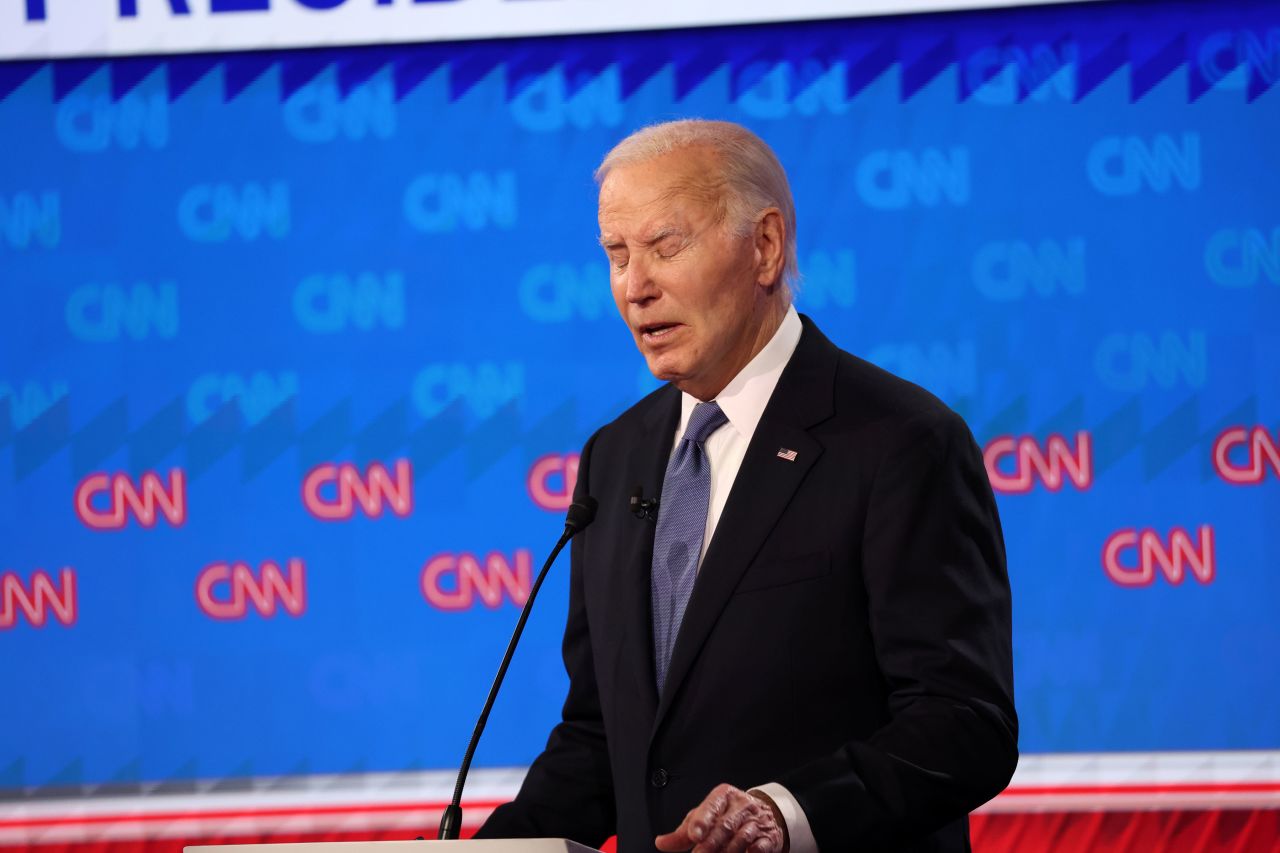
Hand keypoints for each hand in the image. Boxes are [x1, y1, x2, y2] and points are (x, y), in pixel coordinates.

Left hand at [654, 783, 787, 852]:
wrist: (763, 815)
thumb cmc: (728, 816)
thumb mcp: (704, 818)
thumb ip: (683, 832)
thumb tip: (661, 843)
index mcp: (723, 796)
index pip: (711, 806)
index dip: (702, 821)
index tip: (694, 835)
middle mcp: (741, 806)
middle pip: (725, 825)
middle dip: (711, 844)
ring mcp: (756, 821)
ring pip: (742, 837)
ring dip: (729, 851)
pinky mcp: (769, 837)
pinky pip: (762, 846)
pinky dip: (754, 851)